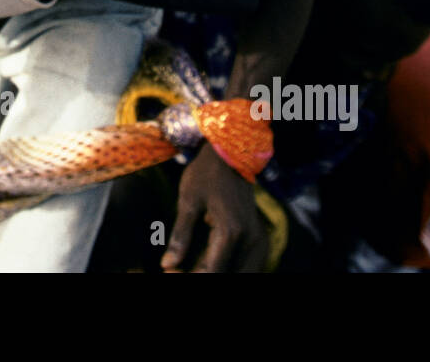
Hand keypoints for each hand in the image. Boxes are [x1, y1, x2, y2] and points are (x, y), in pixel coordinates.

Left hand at [162, 145, 268, 271]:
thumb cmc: (206, 174)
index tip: (169, 271)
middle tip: (179, 270)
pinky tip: (210, 265)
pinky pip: (250, 267)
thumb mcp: (188, 201)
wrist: (232, 154)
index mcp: (231, 231)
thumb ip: (180, 236)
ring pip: (243, 274)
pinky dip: (232, 270)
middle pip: (230, 276)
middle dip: (204, 276)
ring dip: (220, 274)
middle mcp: (251, 240)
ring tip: (194, 268)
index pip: (211, 271)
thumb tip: (168, 265)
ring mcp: (260, 240)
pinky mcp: (261, 239)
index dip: (187, 276)